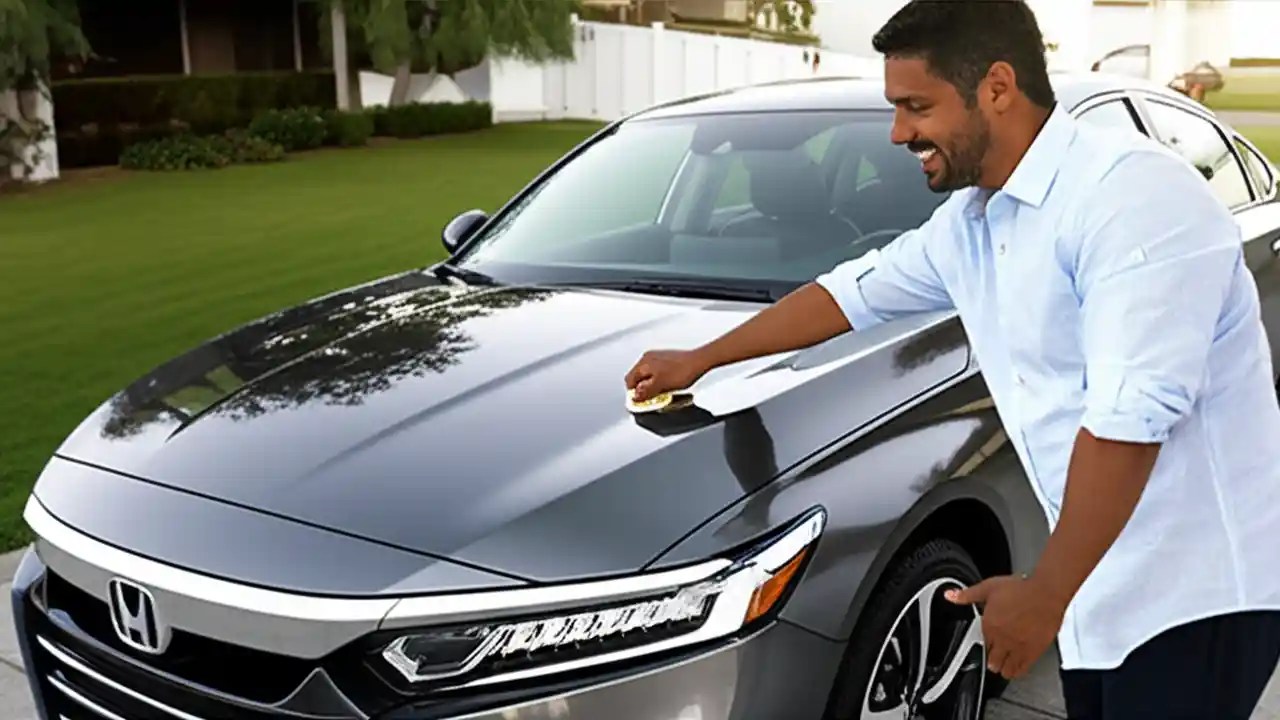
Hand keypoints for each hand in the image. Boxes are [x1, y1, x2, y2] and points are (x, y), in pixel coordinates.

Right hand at [625, 349, 710, 401]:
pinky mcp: (667, 358)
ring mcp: (658, 356)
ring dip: (651, 384)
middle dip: (642, 389)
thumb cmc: (683, 371)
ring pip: (648, 374)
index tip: (640, 402)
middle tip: (651, 398)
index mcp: (644, 363)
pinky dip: (659, 379)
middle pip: (637, 377)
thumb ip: (645, 392)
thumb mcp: (661, 386)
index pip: (629, 380)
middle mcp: (648, 357)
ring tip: (661, 392)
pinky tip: (669, 384)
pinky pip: (657, 371)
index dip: (633, 393)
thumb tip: (634, 397)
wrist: (701, 361)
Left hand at [945, 574, 1067, 679]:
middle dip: (991, 660)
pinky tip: (1017, 669)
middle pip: (992, 660)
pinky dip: (1017, 671)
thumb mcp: (989, 588)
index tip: (988, 643)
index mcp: (989, 626)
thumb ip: (968, 595)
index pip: (982, 643)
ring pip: (1006, 669)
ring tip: (1002, 667)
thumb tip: (950, 596)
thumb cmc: (1021, 589)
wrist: (1045, 593)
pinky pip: (1022, 669)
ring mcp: (1018, 647)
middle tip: (994, 659)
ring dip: (1003, 668)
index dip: (984, 644)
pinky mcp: (1034, 652)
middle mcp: (1002, 639)